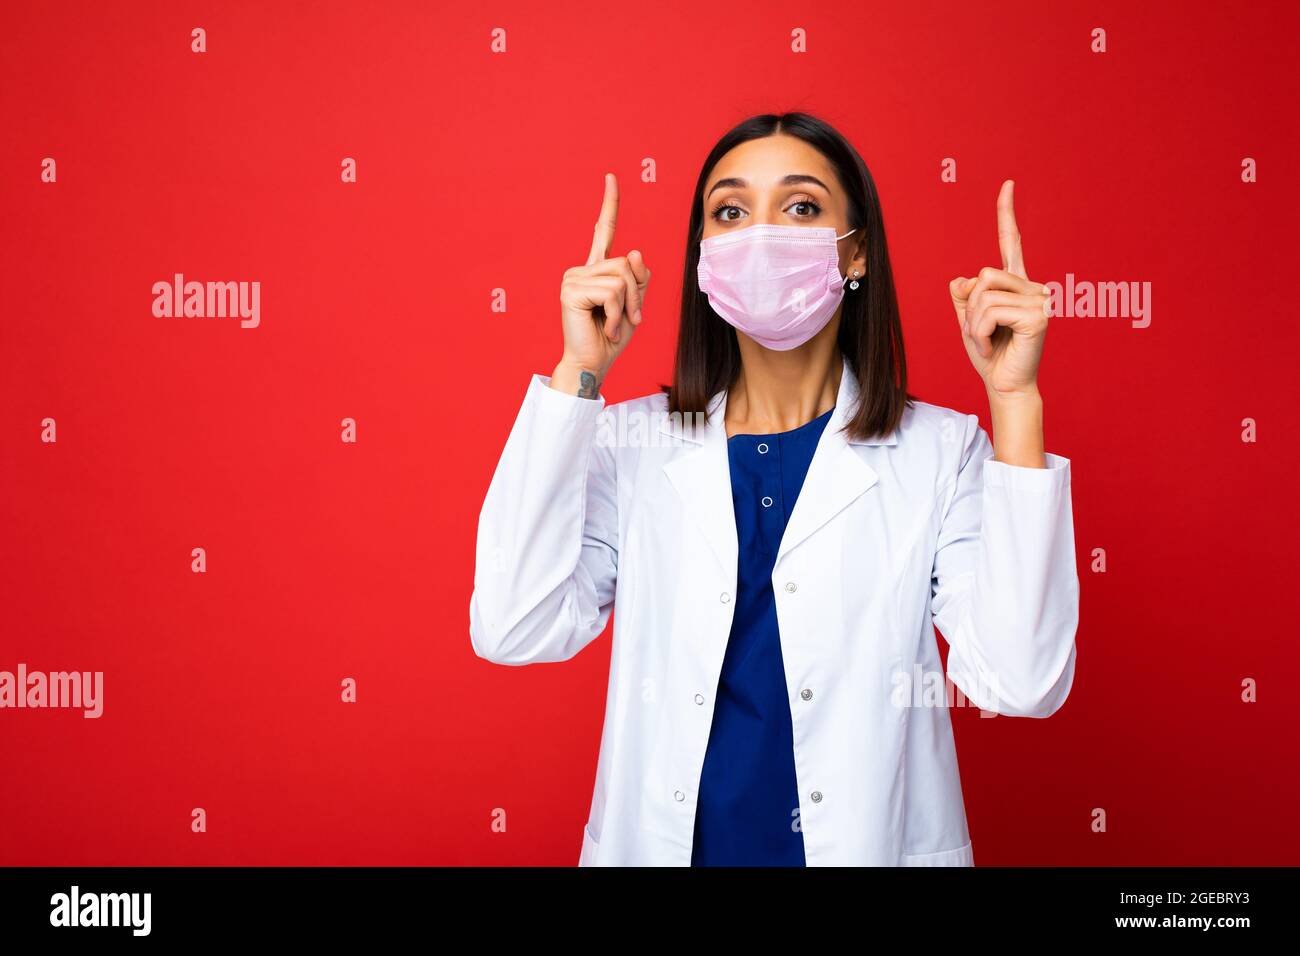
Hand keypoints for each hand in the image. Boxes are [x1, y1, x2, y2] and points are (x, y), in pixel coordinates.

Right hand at [551, 172, 650, 396]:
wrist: (593, 364)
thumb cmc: (612, 337)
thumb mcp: (634, 304)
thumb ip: (638, 278)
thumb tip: (633, 252)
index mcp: (596, 270)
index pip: (604, 232)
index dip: (609, 205)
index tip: (611, 177)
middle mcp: (581, 269)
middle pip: (625, 263)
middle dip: (636, 295)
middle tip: (630, 321)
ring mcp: (573, 278)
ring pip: (621, 277)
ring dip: (628, 307)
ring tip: (617, 326)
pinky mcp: (571, 291)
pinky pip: (611, 292)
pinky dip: (618, 314)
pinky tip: (608, 328)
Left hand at [948, 180, 1050, 396]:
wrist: (1004, 385)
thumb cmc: (991, 355)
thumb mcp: (968, 323)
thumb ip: (963, 299)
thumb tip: (959, 280)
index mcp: (1015, 285)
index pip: (1012, 242)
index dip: (1007, 214)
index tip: (1008, 184)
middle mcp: (1031, 287)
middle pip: (983, 275)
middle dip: (970, 308)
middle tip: (980, 334)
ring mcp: (1039, 300)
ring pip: (983, 295)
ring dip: (974, 324)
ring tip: (987, 342)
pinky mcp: (1038, 316)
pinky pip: (990, 313)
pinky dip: (981, 334)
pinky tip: (993, 347)